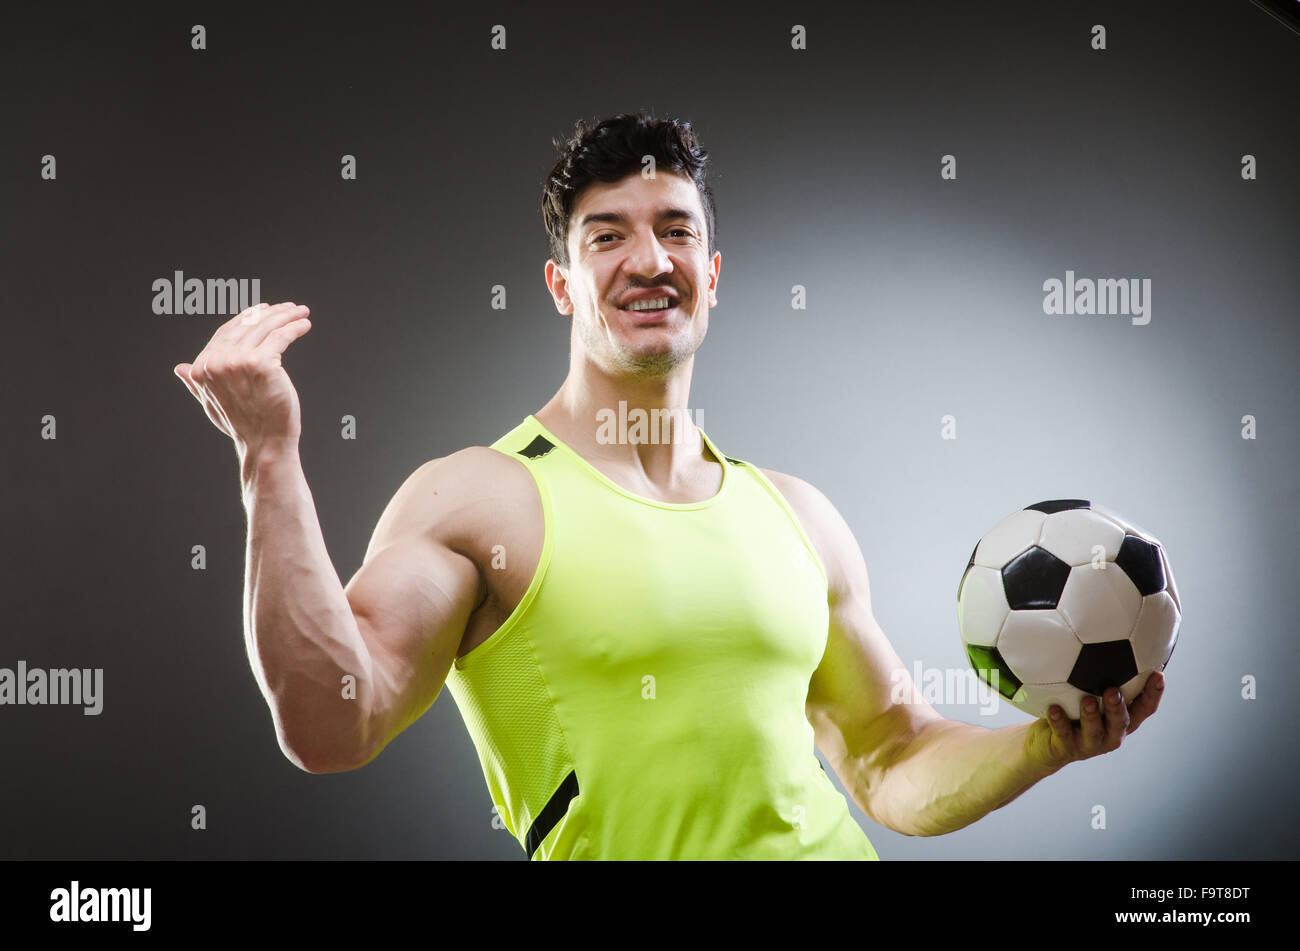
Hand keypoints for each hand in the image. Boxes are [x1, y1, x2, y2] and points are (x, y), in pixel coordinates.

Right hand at [174, 301, 311, 459]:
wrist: (265, 443)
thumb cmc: (243, 425)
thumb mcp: (212, 402)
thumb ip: (197, 383)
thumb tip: (180, 368)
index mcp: (202, 367)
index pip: (226, 332)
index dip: (246, 318)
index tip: (265, 309)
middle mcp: (216, 362)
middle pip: (247, 326)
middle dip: (271, 313)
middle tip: (291, 307)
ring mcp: (238, 361)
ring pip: (266, 328)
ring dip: (286, 316)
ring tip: (301, 312)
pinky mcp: (262, 363)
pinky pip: (281, 337)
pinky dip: (294, 328)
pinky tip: (304, 325)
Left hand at [1024, 671, 1164, 771]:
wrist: (1047, 743)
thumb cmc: (1072, 710)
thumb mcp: (1087, 692)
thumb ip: (1099, 675)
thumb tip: (1108, 635)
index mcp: (1122, 720)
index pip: (1144, 708)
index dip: (1153, 694)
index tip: (1158, 674)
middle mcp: (1111, 733)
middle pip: (1121, 722)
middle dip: (1118, 707)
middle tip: (1113, 690)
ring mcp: (1089, 743)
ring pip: (1094, 731)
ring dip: (1091, 715)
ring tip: (1087, 700)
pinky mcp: (1066, 747)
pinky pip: (1063, 733)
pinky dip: (1059, 721)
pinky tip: (1053, 709)